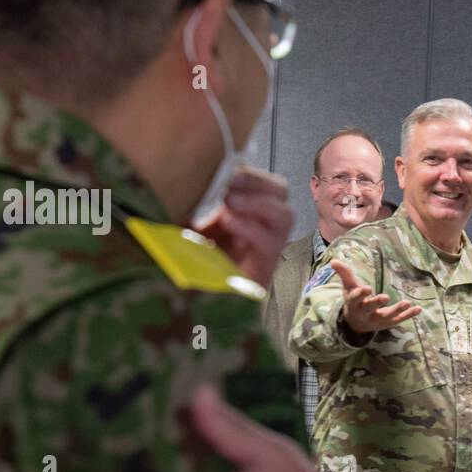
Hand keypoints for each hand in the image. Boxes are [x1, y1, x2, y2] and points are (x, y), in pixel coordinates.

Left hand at [193, 165, 291, 287]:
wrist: (188, 302)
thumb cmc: (187, 260)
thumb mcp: (188, 221)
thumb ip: (195, 199)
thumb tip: (190, 171)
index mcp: (247, 212)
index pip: (266, 183)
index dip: (252, 173)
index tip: (228, 168)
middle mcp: (263, 227)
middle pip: (282, 193)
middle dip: (259, 182)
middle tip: (231, 180)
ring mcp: (267, 249)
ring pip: (284, 216)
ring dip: (258, 203)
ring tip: (230, 202)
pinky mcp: (264, 270)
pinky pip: (270, 243)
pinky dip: (251, 228)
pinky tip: (228, 222)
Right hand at [330, 259, 421, 334]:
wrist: (356, 323)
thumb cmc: (354, 300)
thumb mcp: (348, 286)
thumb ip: (344, 273)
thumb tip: (333, 260)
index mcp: (354, 303)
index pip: (356, 298)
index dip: (361, 294)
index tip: (367, 288)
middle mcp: (365, 313)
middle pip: (370, 308)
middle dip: (377, 303)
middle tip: (385, 297)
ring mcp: (377, 320)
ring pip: (386, 317)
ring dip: (396, 310)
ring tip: (406, 303)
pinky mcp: (388, 324)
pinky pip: (399, 320)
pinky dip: (408, 316)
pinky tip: (418, 309)